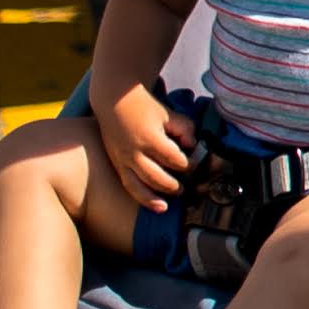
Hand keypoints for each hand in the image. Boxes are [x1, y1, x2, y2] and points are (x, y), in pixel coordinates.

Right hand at [97, 83, 193, 210]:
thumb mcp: (170, 114)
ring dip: (156, 198)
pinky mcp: (117, 164)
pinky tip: (155, 206)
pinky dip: (141, 198)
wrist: (114, 103)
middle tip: (185, 187)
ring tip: (169, 205)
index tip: (194, 164)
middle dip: (173, 185)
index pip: (174, 159)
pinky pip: (128, 185)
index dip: (187, 165)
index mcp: (150, 139)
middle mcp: (134, 152)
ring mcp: (123, 160)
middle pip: (157, 177)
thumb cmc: (146, 107)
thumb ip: (186, 130)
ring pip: (139, 186)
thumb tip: (194, 147)